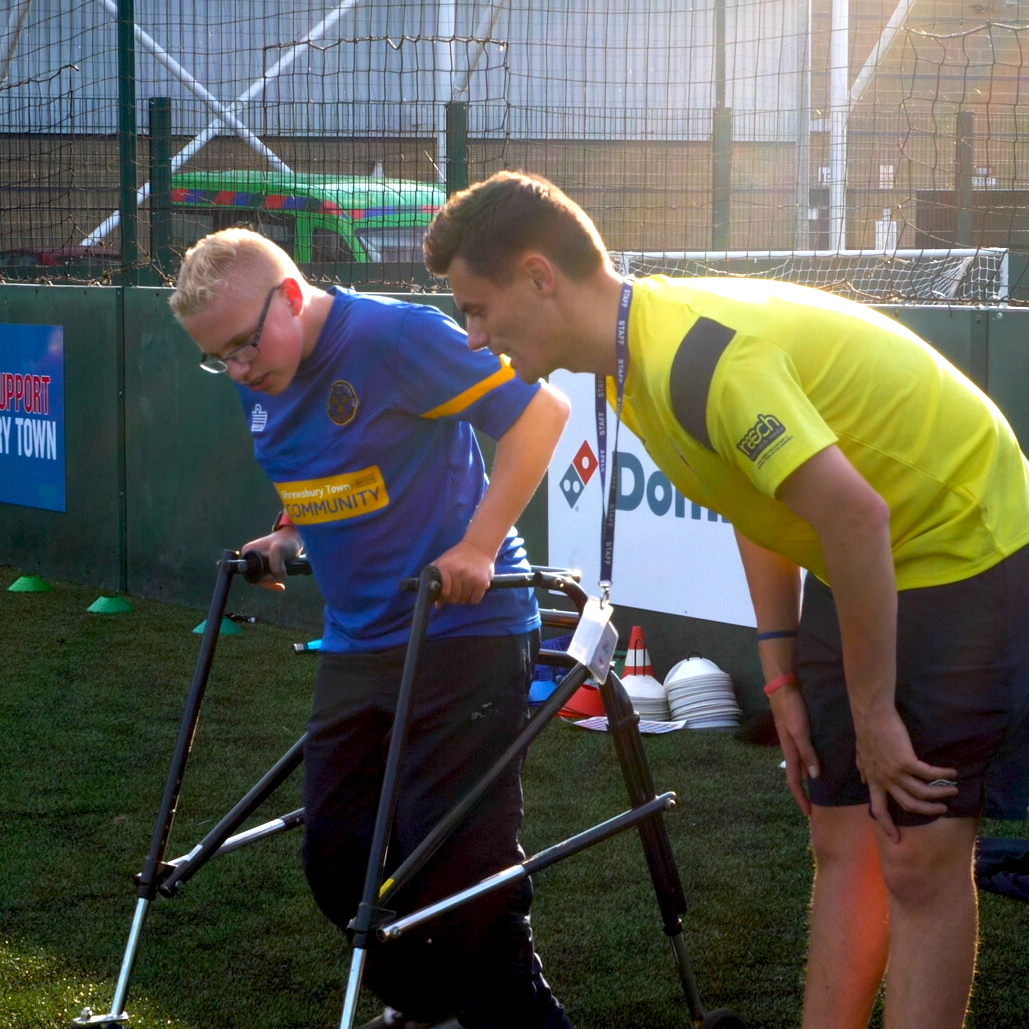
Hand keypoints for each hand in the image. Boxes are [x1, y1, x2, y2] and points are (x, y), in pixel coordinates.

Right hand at [241, 528, 302, 591]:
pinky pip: (267, 580)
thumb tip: (277, 577)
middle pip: (256, 579)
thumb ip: (276, 565)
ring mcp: (257, 562)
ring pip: (262, 580)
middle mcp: (250, 558)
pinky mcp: (265, 566)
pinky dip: (274, 582)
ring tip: (284, 575)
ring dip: (274, 581)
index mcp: (248, 552)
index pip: (249, 573)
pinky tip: (281, 585)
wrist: (294, 539)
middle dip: (269, 581)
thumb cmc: (285, 542)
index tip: (272, 576)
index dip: (261, 578)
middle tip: (282, 575)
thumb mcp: (279, 550)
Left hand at [432, 539, 494, 605]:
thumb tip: (437, 604)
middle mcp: (458, 572)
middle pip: (454, 598)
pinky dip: (474, 598)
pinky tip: (474, 589)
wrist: (479, 546)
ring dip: (464, 597)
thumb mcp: (443, 562)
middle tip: (457, 590)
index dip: (444, 596)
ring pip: (464, 600)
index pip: (443, 592)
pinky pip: (475, 600)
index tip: (447, 593)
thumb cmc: (458, 555)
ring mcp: (471, 577)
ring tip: (465, 588)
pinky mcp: (482, 582)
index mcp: (446, 567)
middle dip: (454, 597)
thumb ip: (435, 580)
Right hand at [769, 683, 819, 816]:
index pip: (794, 782)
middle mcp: (790, 750)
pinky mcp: (796, 732)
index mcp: (790, 752)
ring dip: (807, 779)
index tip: (808, 815)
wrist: (783, 688)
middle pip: (796, 777)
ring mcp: (792, 741)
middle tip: (814, 805)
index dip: (801, 799)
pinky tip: (819, 762)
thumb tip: (814, 777)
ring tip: (819, 788)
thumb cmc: (791, 709)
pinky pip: (803, 755)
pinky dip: (810, 764)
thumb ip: (807, 753)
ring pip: (800, 766)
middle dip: (803, 793)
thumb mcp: (799, 732)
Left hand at [853, 703, 957, 842]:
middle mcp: (884, 780)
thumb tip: (866, 781)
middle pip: (909, 806)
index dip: (887, 826)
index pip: (878, 810)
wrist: (871, 716)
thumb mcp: (861, 756)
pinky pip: (929, 775)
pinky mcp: (906, 761)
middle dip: (927, 811)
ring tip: (953, 791)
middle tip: (941, 811)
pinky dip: (943, 776)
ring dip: (940, 794)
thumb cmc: (867, 734)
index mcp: (874, 781)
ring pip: (922, 793)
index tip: (896, 840)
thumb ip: (865, 771)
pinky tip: (952, 773)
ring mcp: (895, 772)